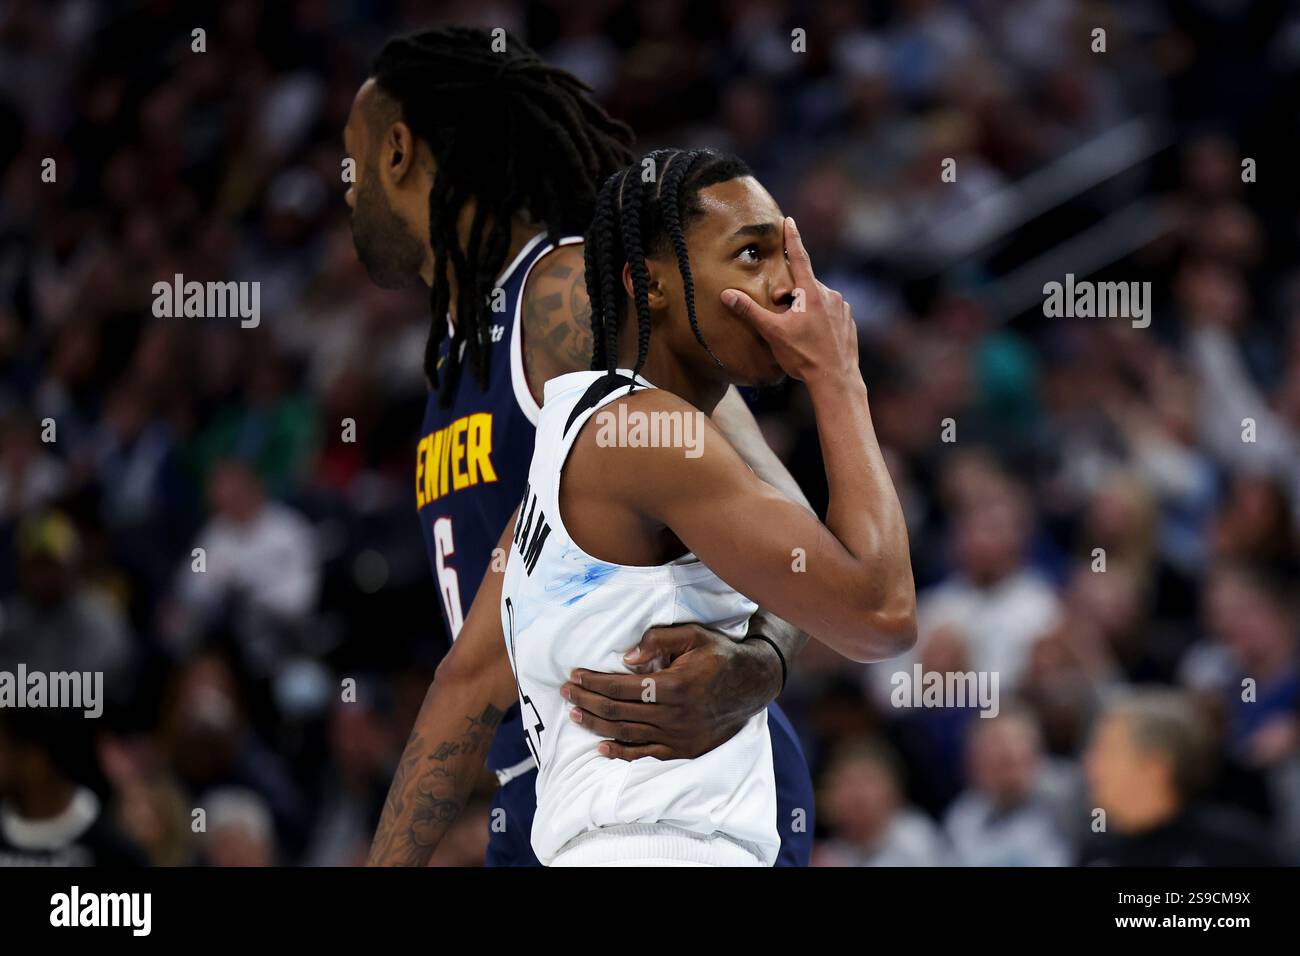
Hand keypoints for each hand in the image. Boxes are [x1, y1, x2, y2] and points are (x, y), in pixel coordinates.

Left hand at [561, 623, 781, 759]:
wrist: (752, 685)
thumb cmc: (718, 654)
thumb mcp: (692, 635)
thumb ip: (658, 640)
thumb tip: (625, 656)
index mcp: (676, 685)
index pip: (622, 687)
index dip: (594, 683)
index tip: (575, 675)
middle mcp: (676, 715)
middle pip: (619, 712)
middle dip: (588, 702)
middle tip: (566, 693)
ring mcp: (680, 736)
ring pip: (627, 734)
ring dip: (597, 726)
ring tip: (575, 716)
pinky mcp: (684, 750)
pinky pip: (646, 754)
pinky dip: (621, 752)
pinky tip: (601, 747)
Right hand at [720, 216, 857, 383]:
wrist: (835, 379)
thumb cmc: (803, 356)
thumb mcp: (772, 333)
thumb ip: (750, 311)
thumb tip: (727, 295)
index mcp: (811, 292)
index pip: (799, 257)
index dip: (792, 238)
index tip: (789, 221)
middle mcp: (830, 295)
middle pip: (805, 286)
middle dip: (792, 296)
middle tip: (782, 319)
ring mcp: (843, 308)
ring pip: (818, 300)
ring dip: (805, 309)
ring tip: (799, 334)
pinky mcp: (849, 322)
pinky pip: (830, 313)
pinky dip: (819, 320)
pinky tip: (813, 339)